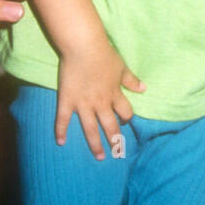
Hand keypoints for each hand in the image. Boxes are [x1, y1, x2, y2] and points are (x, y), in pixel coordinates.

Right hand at [56, 37, 143, 157]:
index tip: (126, 121)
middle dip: (115, 140)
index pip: (125, 112)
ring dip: (95, 144)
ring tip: (99, 157)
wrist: (83, 47)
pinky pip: (63, 119)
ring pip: (90, 129)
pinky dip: (61, 131)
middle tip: (117, 153)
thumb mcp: (121, 67)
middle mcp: (100, 103)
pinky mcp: (67, 100)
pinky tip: (60, 142)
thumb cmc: (104, 54)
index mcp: (114, 94)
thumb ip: (131, 80)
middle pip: (110, 126)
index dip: (127, 117)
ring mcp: (83, 104)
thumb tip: (144, 88)